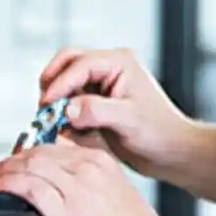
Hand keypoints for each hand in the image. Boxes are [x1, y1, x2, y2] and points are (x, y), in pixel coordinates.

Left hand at [0, 141, 178, 215]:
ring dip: (0, 170)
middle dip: (8, 160)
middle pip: (36, 152)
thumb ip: (87, 187)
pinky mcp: (65, 208)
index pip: (53, 146)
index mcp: (101, 162)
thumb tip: (61, 192)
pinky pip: (25, 186)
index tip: (13, 163)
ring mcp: (76, 186)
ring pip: (27, 165)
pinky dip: (4, 183)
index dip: (27, 153)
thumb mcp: (112, 197)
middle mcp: (87, 168)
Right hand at [40, 47, 198, 177]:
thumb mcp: (128, 120)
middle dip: (52, 85)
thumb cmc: (159, 133)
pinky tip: (70, 130)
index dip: (59, 83)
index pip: (78, 63)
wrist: (171, 152)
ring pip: (64, 82)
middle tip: (44, 109)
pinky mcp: (95, 102)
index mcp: (120, 63)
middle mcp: (108, 68)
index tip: (46, 105)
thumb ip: (96, 111)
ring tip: (56, 122)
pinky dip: (63, 114)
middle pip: (66, 63)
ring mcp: (100, 84)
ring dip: (56, 101)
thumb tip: (66, 109)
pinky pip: (68, 101)